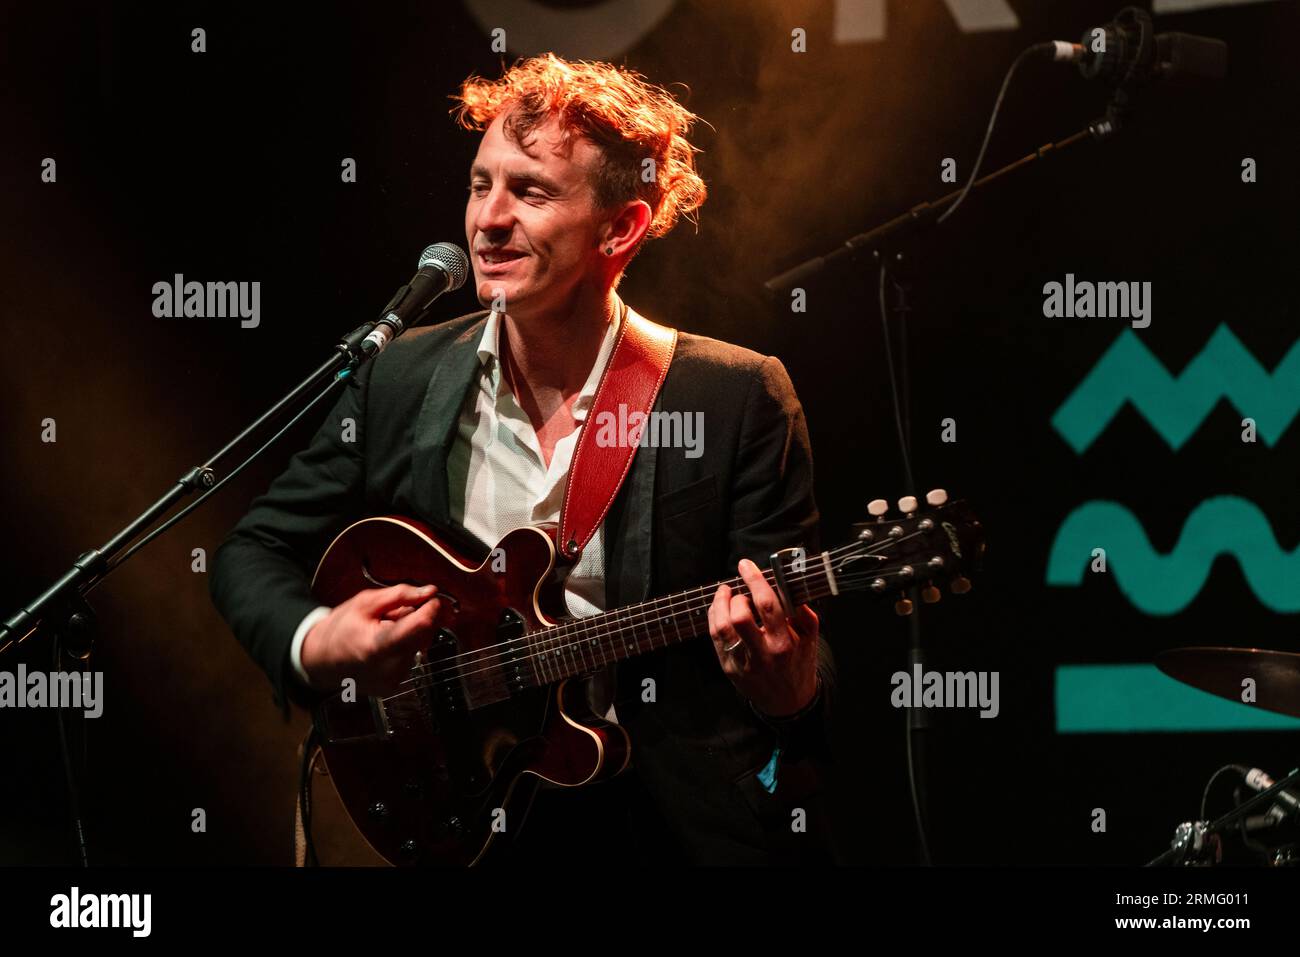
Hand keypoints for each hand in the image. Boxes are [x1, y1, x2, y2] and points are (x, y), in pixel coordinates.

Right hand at [301, 583, 445, 695]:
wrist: (318, 660)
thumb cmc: (338, 630)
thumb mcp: (365, 603)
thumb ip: (400, 595)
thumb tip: (428, 592)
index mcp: (378, 646)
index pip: (421, 625)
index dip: (431, 608)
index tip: (430, 598)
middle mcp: (388, 668)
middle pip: (422, 635)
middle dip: (417, 619)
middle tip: (395, 613)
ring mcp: (392, 680)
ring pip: (418, 646)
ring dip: (410, 634)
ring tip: (384, 630)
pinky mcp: (393, 686)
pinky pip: (410, 659)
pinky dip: (404, 647)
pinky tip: (385, 645)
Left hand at [708, 558, 818, 716]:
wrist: (786, 703)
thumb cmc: (798, 665)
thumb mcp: (811, 641)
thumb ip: (804, 614)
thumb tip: (791, 588)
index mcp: (784, 644)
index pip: (768, 606)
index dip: (755, 580)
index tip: (746, 565)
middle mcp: (761, 654)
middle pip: (739, 618)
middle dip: (737, 596)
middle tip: (740, 590)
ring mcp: (741, 663)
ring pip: (721, 628)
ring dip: (719, 604)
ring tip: (725, 594)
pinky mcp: (728, 668)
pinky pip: (714, 637)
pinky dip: (714, 617)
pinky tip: (720, 608)